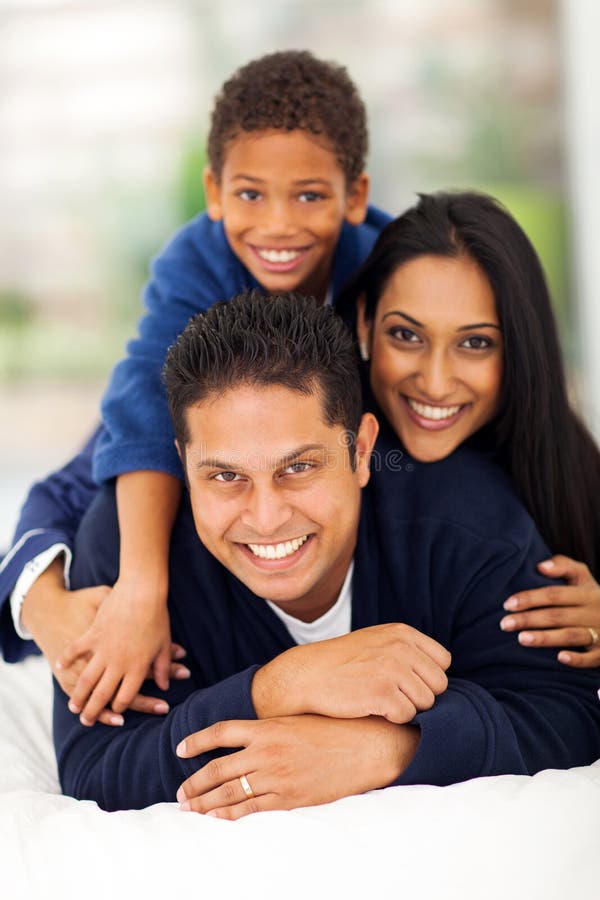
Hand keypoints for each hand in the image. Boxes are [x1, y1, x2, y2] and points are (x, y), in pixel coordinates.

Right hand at [22, 561, 188, 724]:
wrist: (142, 590)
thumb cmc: (156, 615)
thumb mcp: (164, 642)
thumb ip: (164, 665)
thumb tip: (167, 685)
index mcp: (137, 668)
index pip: (126, 698)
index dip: (121, 709)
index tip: (118, 716)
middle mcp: (118, 663)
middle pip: (102, 695)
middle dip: (94, 711)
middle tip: (86, 720)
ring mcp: (102, 650)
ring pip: (86, 680)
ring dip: (78, 696)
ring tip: (73, 706)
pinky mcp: (91, 635)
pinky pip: (74, 651)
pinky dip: (66, 658)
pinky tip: (58, 666)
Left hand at [175, 715, 418, 818]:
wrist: (365, 747)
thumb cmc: (334, 729)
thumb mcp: (297, 719)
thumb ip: (269, 728)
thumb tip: (246, 735)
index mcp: (267, 727)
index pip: (220, 731)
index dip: (196, 740)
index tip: (181, 749)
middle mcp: (266, 751)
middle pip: (217, 768)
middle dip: (194, 783)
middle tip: (180, 793)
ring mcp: (276, 777)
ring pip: (229, 792)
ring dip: (205, 802)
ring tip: (189, 808)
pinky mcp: (288, 798)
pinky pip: (251, 810)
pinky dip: (230, 815)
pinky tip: (217, 818)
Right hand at [252, 623, 450, 723]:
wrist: (305, 676)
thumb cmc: (342, 663)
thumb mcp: (376, 641)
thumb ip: (406, 650)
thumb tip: (441, 673)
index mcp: (402, 633)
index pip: (443, 661)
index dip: (428, 677)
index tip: (407, 683)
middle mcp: (401, 647)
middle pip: (438, 684)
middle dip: (420, 695)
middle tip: (393, 696)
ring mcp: (392, 670)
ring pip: (426, 703)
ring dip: (407, 708)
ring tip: (380, 701)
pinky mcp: (382, 693)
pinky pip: (407, 715)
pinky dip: (393, 718)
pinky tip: (372, 709)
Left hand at [499, 555, 599, 666]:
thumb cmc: (593, 597)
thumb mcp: (584, 577)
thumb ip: (564, 566)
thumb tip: (540, 566)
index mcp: (587, 593)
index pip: (554, 594)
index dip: (530, 598)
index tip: (507, 604)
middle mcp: (593, 612)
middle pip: (557, 616)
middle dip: (529, 619)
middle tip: (504, 624)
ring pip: (571, 635)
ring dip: (546, 638)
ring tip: (521, 639)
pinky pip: (592, 658)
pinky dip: (578, 659)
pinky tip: (560, 658)